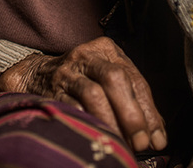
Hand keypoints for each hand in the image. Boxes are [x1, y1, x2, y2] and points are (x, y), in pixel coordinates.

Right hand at [0, 36, 166, 152]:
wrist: (35, 74)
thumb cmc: (80, 78)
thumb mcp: (106, 76)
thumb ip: (131, 97)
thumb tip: (156, 132)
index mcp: (107, 50)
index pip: (135, 78)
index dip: (149, 110)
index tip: (157, 137)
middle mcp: (87, 56)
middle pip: (115, 80)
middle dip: (132, 114)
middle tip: (141, 142)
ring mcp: (68, 72)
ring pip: (94, 94)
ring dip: (110, 122)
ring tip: (120, 142)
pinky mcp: (51, 90)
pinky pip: (72, 108)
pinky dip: (88, 124)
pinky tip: (97, 136)